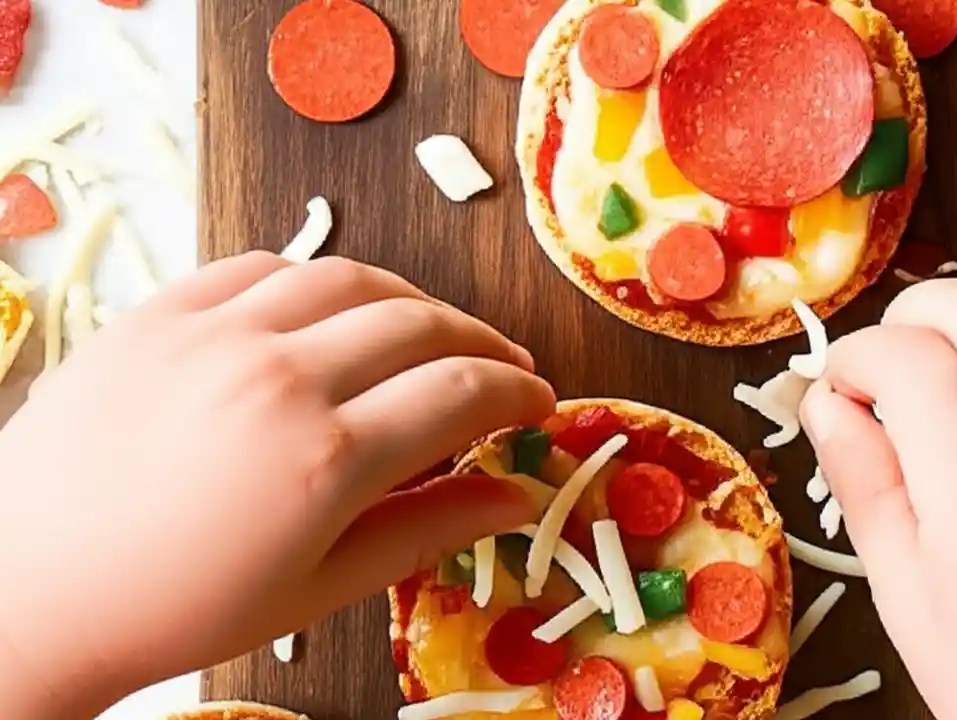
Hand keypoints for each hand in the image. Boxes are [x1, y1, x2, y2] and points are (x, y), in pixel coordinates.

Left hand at [0, 252, 554, 718]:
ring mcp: (213, 333)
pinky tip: (328, 314)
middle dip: (481, 342)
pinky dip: (315, 282)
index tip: (538, 403)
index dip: (517, 391)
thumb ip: (428, 532)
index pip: (460, 390)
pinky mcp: (158, 313)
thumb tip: (518, 500)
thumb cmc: (178, 609)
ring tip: (428, 333)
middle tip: (502, 369)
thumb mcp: (319, 589)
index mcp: (325, 457)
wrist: (29, 591)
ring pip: (348, 278)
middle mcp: (278, 375)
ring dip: (408, 302)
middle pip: (419, 323)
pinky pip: (260, 266)